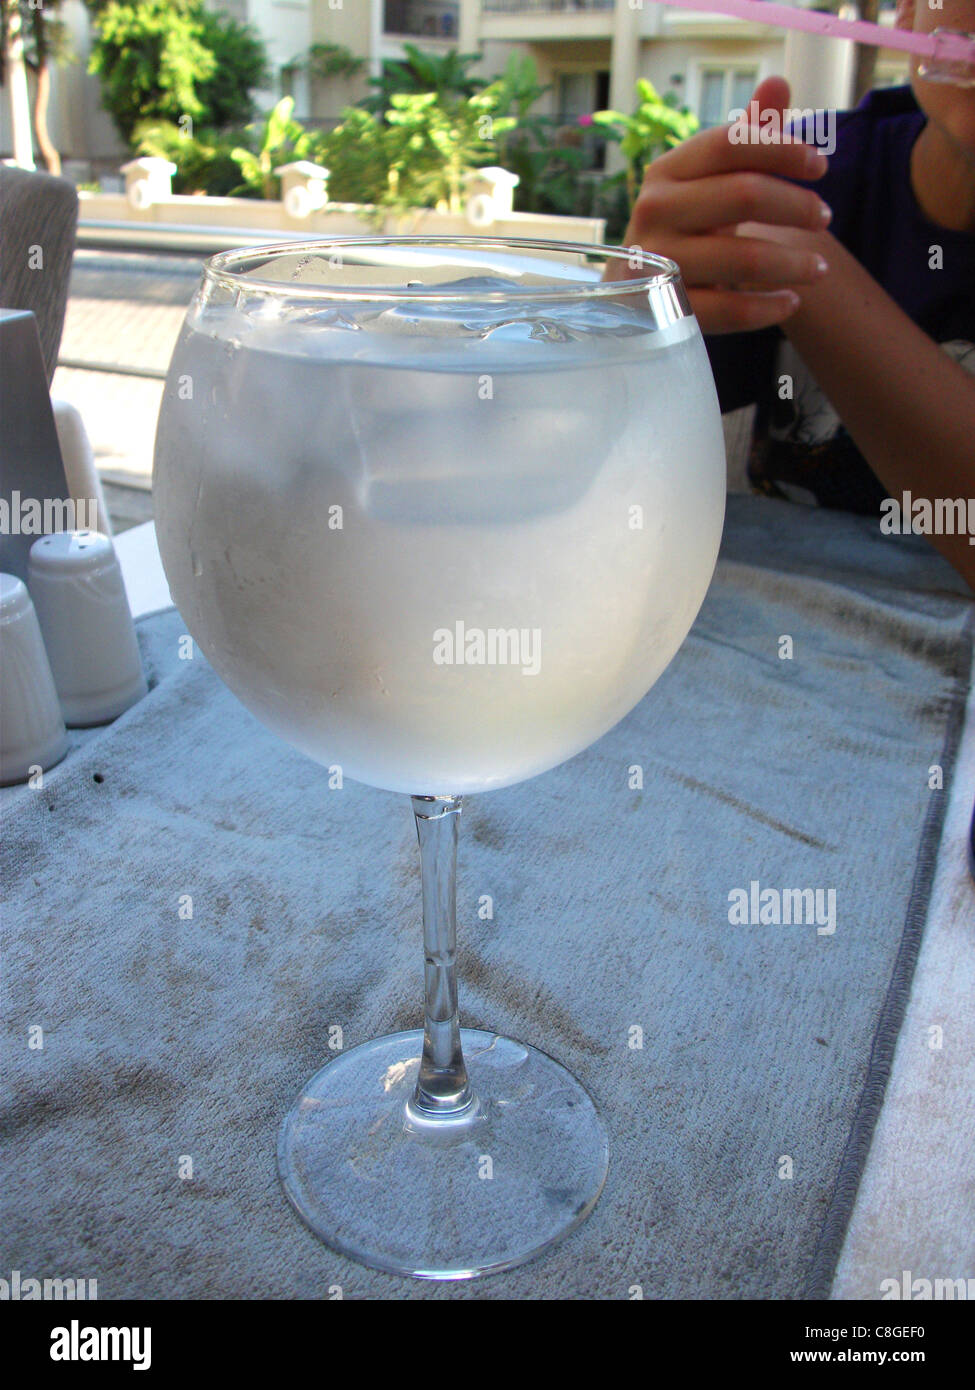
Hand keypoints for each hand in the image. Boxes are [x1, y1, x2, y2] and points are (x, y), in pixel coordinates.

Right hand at [612, 77, 832, 333]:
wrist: (633, 291)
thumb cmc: (684, 226)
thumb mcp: (708, 180)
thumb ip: (744, 138)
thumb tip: (778, 84)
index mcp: (667, 170)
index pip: (730, 142)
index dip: (782, 149)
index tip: (820, 167)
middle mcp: (655, 211)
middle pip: (744, 195)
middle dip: (796, 206)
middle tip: (824, 217)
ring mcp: (658, 263)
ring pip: (744, 258)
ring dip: (793, 263)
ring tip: (819, 269)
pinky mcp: (666, 311)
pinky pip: (730, 310)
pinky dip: (769, 307)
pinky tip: (792, 302)